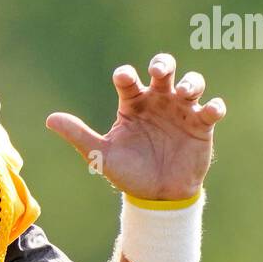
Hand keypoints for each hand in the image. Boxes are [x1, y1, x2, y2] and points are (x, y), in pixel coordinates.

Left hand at [46, 53, 225, 200]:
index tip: (124, 78)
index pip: (128, 81)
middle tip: (159, 70)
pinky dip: (213, 106)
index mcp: (132, 104)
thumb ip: (78, 135)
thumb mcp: (101, 155)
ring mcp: (181, 111)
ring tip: (185, 91)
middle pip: (163, 71)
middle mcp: (157, 102)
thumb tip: (49, 120)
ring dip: (191, 82)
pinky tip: (209, 110)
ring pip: (191, 84)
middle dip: (163, 64)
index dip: (126, 76)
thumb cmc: (128, 172)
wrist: (156, 197)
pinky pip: (212, 110)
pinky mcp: (202, 126)